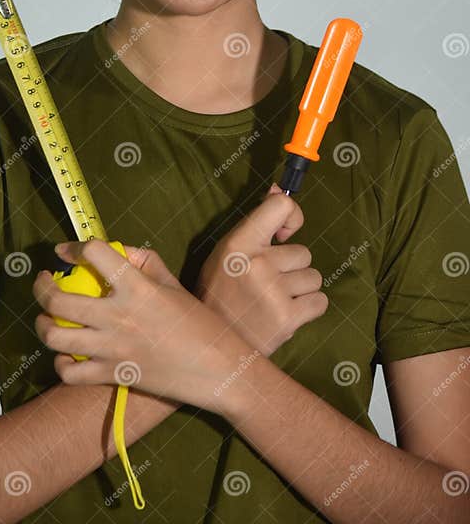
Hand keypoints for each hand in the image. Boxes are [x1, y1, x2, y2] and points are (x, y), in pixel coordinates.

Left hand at [33, 240, 252, 415]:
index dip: (73, 247)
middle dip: (41, 286)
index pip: (94, 253)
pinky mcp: (112, 376)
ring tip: (45, 316)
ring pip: (55, 336)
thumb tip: (121, 251)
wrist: (217, 370)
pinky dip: (60, 362)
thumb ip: (146, 262)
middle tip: (43, 280)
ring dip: (42, 323)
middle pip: (58, 299)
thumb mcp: (174, 284)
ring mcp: (111, 349)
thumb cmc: (200, 323)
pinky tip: (65, 353)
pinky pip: (69, 372)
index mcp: (136, 287)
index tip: (65, 250)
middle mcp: (118, 316)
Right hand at [194, 184, 327, 356]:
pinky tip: (286, 313)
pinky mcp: (288, 319)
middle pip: (304, 252)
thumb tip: (277, 189)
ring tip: (274, 300)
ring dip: (300, 289)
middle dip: (292, 267)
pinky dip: (309, 308)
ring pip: (314, 277)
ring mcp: (274, 292)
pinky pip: (320, 301)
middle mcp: (258, 263)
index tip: (287, 232)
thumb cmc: (220, 293)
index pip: (280, 205)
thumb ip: (255, 225)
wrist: (213, 344)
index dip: (292, 215)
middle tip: (268, 283)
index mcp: (239, 243)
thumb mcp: (227, 252)